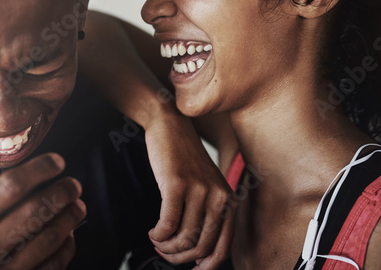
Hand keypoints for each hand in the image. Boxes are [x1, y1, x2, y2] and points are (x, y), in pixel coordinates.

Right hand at [0, 149, 85, 269]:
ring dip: (67, 220)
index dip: (37, 171)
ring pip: (45, 241)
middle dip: (59, 194)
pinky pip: (48, 269)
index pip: (6, 189)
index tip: (55, 162)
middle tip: (73, 185)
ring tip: (77, 206)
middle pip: (31, 213)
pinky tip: (68, 237)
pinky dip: (64, 251)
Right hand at [143, 113, 233, 268]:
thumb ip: (206, 214)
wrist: (170, 125)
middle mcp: (219, 198)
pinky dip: (158, 234)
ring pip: (183, 238)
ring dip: (165, 247)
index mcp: (228, 201)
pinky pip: (167, 223)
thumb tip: (197, 253)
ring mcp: (199, 191)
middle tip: (164, 253)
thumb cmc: (184, 158)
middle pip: (201, 247)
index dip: (206, 266)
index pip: (223, 248)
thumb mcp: (205, 185)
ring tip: (156, 241)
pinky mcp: (178, 185)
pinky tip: (152, 232)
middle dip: (179, 258)